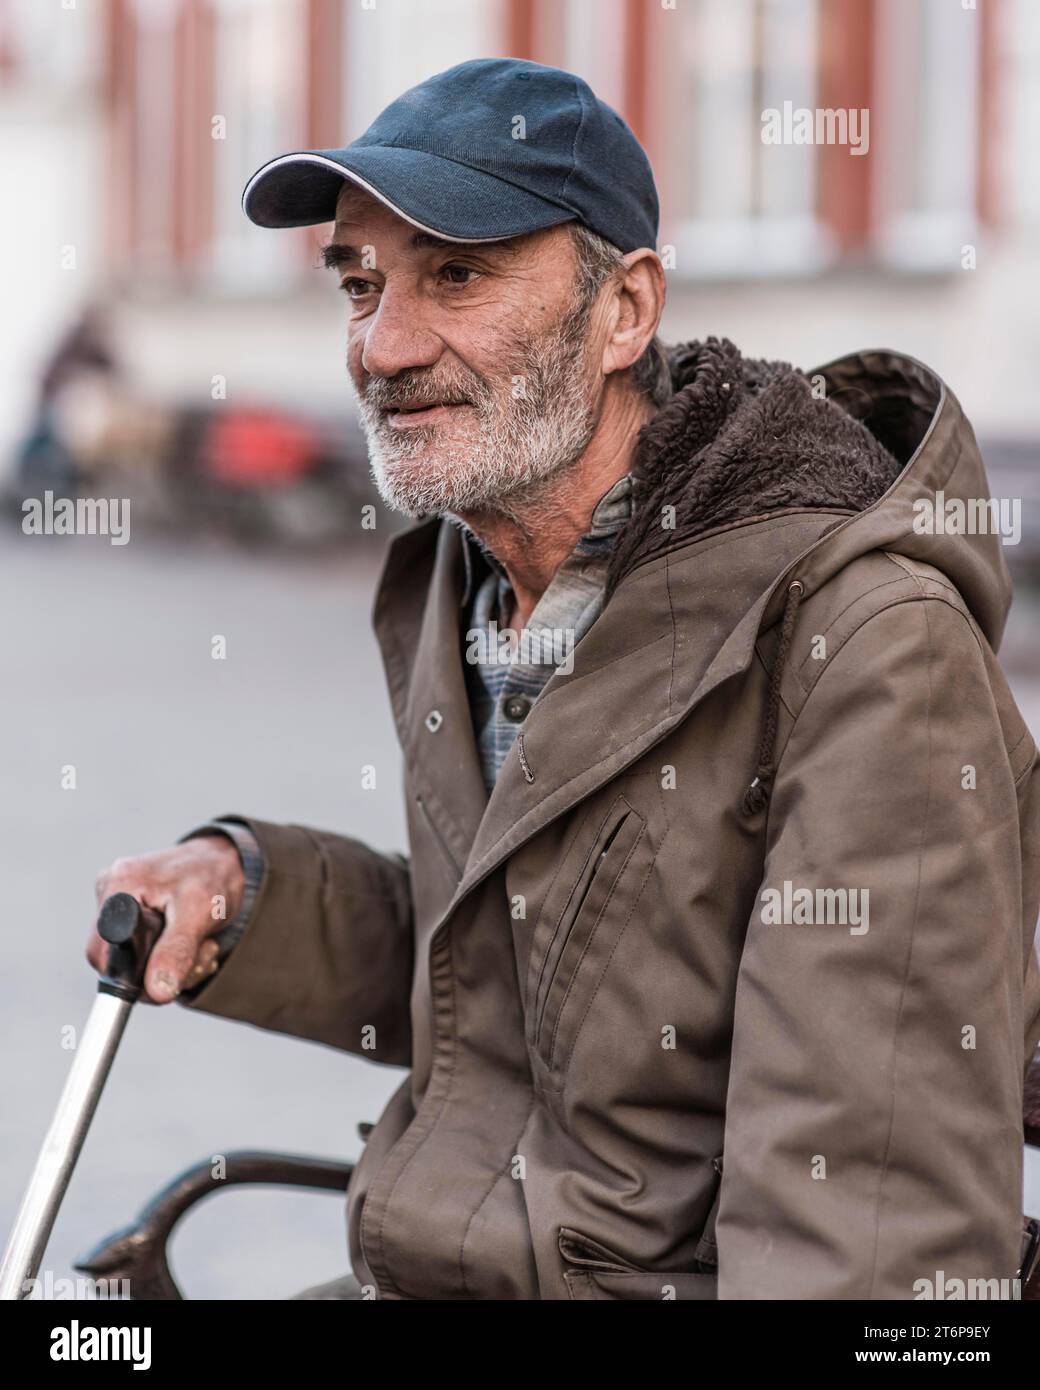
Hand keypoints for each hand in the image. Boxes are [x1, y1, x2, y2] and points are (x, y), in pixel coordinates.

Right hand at [87, 836, 245, 1002]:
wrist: (227, 863)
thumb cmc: (213, 876)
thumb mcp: (200, 912)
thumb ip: (177, 951)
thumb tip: (156, 992)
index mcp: (119, 886)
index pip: (101, 953)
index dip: (132, 974)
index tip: (167, 973)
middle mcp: (111, 894)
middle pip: (117, 964)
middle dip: (162, 971)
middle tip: (199, 954)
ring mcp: (121, 907)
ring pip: (135, 967)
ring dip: (176, 968)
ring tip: (203, 945)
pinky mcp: (134, 919)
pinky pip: (145, 958)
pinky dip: (174, 961)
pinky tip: (195, 944)